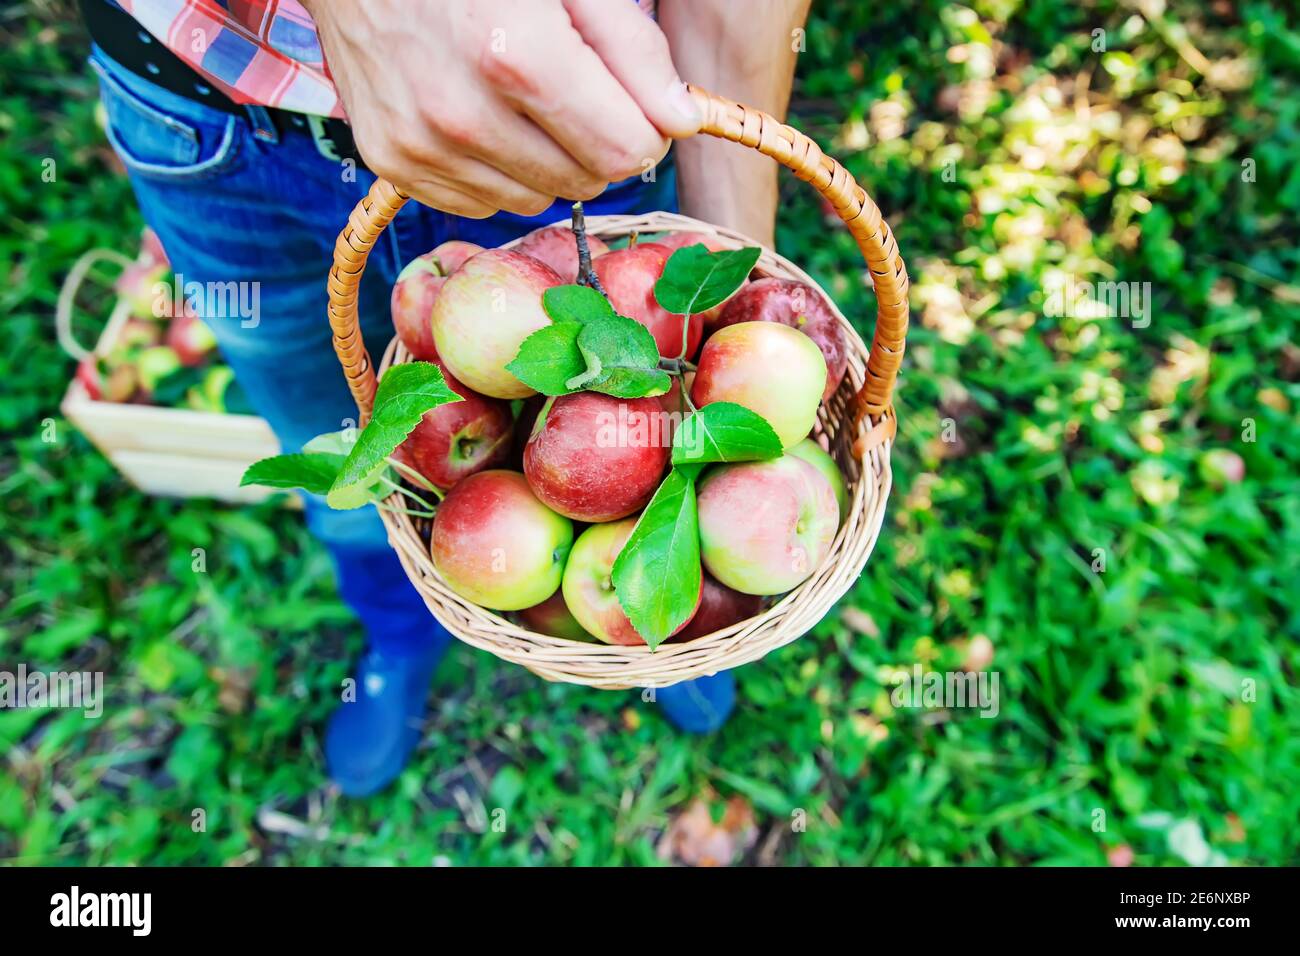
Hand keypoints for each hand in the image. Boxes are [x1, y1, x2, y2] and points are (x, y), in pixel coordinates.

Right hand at [304, 0, 702, 216]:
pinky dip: (494, 168)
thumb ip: (631, 47)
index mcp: (515, 56)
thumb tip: (681, 122)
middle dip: (594, 142)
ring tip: (514, 95)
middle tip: (567, 86)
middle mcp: (462, 114)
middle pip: (586, 181)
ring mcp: (421, 146)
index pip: (627, 152)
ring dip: (545, 159)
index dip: (643, 127)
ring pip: (536, 199)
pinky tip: (475, 113)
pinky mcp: (393, 164)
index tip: (630, 98)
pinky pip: (483, 202)